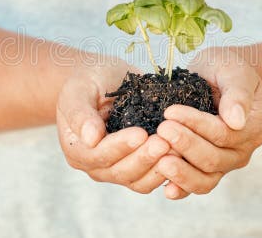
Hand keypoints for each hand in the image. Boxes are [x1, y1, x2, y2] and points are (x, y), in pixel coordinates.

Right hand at [56, 59, 170, 193]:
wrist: (102, 80)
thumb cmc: (87, 82)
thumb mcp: (78, 90)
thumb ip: (81, 113)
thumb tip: (91, 138)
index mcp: (77, 149)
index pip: (98, 155)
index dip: (120, 146)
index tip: (141, 133)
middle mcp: (96, 166)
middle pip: (121, 172)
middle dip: (144, 157)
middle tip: (165, 141)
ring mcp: (118, 169)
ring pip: (139, 180)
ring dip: (159, 167)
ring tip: (178, 148)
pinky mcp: (138, 166)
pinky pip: (153, 177)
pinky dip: (169, 170)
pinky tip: (184, 154)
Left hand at [156, 48, 261, 198]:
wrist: (220, 78)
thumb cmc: (226, 69)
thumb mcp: (233, 69)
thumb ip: (237, 93)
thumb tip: (237, 120)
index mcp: (252, 126)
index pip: (223, 132)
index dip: (196, 124)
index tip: (170, 111)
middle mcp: (241, 150)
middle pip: (213, 158)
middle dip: (185, 145)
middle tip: (161, 130)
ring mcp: (225, 163)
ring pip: (206, 179)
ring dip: (182, 173)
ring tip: (160, 161)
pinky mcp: (208, 170)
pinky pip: (197, 185)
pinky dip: (182, 189)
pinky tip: (165, 189)